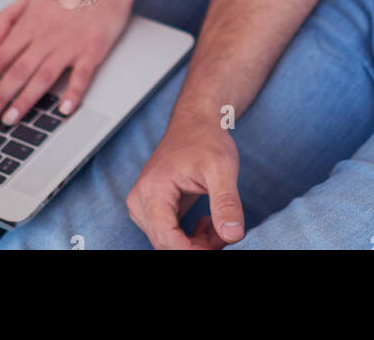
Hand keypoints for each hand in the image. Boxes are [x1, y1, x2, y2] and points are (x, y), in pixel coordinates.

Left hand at [0, 0, 133, 125]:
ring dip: (25, 100)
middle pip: (17, 71)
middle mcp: (45, 37)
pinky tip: (64, 109)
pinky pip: (81, 75)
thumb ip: (8, 18)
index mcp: (29, 26)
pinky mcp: (92, 49)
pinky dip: (73, 93)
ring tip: (11, 120)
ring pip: (43, 77)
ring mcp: (69, 44)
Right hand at [126, 111, 244, 250]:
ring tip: (217, 223)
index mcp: (152, 190)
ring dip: (195, 244)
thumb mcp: (222, 168)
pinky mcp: (151, 208)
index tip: (221, 243)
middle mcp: (140, 200)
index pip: (167, 240)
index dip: (195, 250)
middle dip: (198, 247)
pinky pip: (168, 236)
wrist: (195, 122)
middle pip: (166, 245)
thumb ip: (226, 203)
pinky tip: (208, 222)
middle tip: (224, 231)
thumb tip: (233, 235)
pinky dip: (190, 237)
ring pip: (167, 243)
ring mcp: (143, 205)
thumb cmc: (205, 139)